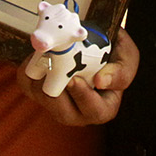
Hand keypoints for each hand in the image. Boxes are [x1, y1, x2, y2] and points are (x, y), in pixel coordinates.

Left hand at [15, 27, 138, 126]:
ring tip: (47, 58)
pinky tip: (38, 57)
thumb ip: (121, 72)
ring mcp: (57, 105)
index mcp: (103, 108)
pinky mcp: (39, 92)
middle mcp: (79, 112)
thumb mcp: (128, 58)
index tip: (75, 80)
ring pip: (43, 100)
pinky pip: (27, 86)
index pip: (94, 111)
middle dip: (56, 93)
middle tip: (55, 70)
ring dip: (41, 80)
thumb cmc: (114, 54)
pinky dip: (28, 71)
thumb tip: (101, 81)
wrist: (95, 42)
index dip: (83, 97)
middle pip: (63, 113)